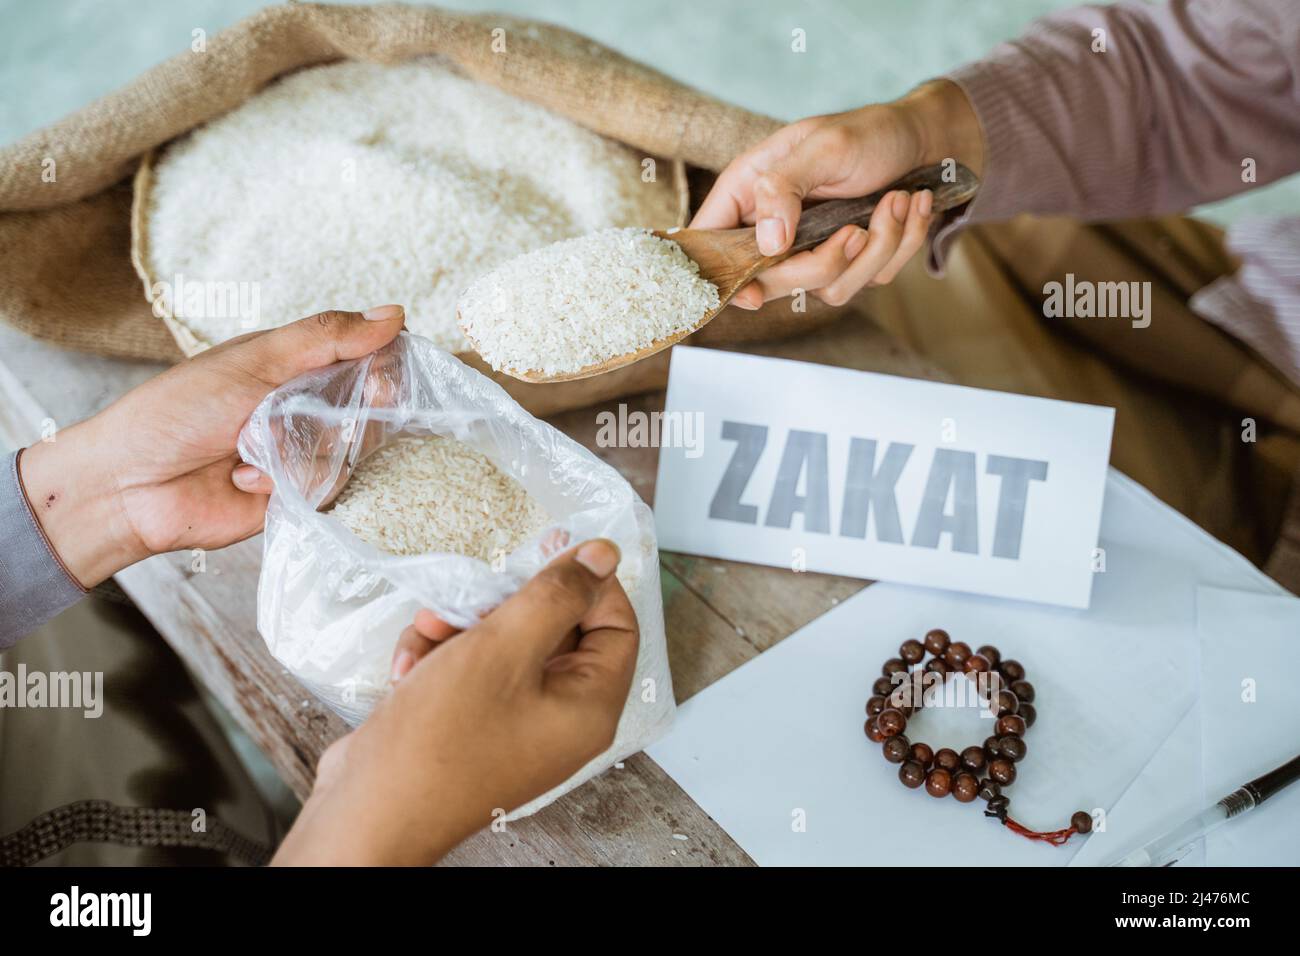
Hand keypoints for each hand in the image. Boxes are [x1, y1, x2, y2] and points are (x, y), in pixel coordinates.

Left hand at [19, 305, 405, 586]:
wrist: (129, 484)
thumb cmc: (178, 411)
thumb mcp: (255, 361)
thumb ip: (325, 338)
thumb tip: (394, 313)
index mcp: (298, 364)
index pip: (370, 357)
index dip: (386, 368)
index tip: (378, 380)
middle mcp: (309, 407)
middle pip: (373, 408)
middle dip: (346, 415)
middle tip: (313, 416)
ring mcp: (305, 452)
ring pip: (351, 451)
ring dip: (301, 452)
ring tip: (251, 450)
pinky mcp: (298, 496)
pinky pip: (328, 488)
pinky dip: (286, 484)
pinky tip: (244, 480)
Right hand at [273, 539, 637, 865]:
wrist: (368, 812)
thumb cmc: (442, 736)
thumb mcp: (504, 647)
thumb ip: (558, 594)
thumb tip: (604, 554)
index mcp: (589, 706)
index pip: (617, 625)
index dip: (588, 583)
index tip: (548, 549)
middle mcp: (560, 718)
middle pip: (557, 631)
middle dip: (507, 603)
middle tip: (476, 592)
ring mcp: (515, 725)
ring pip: (504, 645)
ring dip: (462, 626)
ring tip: (430, 627)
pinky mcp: (472, 727)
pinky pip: (470, 672)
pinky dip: (439, 657)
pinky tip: (408, 667)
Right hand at [691, 79, 982, 308]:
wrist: (924, 139)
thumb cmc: (868, 133)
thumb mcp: (823, 147)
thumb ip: (782, 188)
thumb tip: (766, 244)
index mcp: (749, 191)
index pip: (711, 242)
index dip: (722, 275)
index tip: (753, 294)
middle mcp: (773, 227)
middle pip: (773, 282)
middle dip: (823, 263)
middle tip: (856, 228)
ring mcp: (811, 251)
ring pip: (828, 289)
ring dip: (874, 249)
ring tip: (897, 201)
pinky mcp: (849, 263)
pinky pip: (867, 281)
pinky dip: (899, 246)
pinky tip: (910, 207)